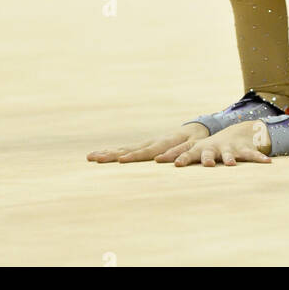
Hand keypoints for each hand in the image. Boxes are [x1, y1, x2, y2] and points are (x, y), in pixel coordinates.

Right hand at [87, 121, 209, 163]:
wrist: (196, 128)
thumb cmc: (196, 139)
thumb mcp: (193, 146)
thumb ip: (180, 152)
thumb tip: (165, 160)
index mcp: (162, 143)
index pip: (145, 152)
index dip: (132, 156)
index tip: (119, 160)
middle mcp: (151, 142)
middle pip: (128, 149)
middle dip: (111, 154)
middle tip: (93, 157)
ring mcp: (146, 143)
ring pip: (124, 148)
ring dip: (108, 152)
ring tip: (92, 156)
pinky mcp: (145, 145)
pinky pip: (128, 149)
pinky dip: (115, 151)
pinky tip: (104, 154)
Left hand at [158, 120, 271, 166]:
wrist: (236, 133)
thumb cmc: (210, 147)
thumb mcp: (196, 150)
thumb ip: (178, 154)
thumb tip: (153, 158)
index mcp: (200, 150)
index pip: (187, 154)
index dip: (180, 159)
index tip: (173, 165)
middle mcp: (214, 149)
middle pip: (207, 155)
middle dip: (206, 159)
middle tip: (205, 165)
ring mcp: (229, 149)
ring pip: (229, 155)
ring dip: (229, 159)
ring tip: (231, 164)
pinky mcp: (244, 150)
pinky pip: (252, 155)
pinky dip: (259, 159)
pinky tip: (267, 163)